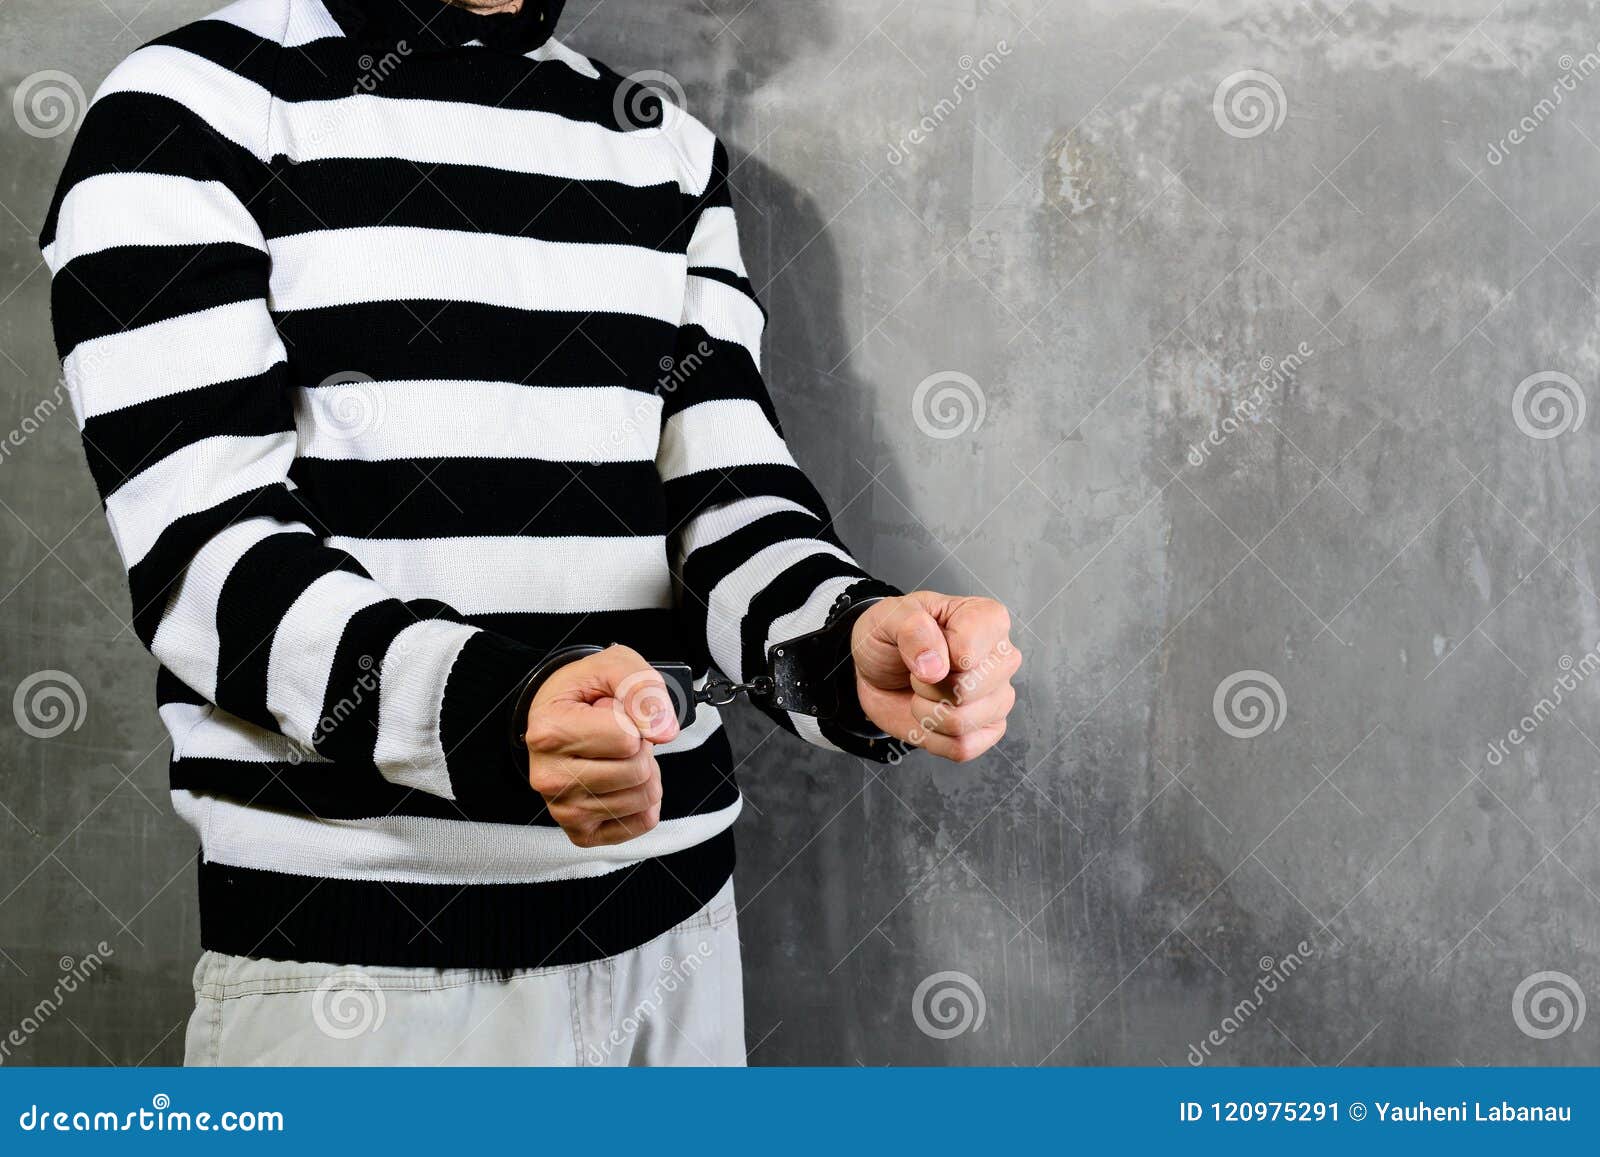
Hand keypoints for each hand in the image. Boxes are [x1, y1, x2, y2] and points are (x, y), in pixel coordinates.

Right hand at [522, 644, 679, 846]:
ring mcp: (563, 810)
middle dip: (643, 748)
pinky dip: (643, 800)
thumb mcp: (614, 665)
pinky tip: (621, 781)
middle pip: (637, 771)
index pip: (627, 738)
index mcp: (549, 732)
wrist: (559, 715)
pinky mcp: (581, 832)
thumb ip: (642, 687)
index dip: (636, 719)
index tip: (614, 711)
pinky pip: (640, 823)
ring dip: (645, 772)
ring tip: (618, 755)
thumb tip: (664, 731)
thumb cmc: (586, 692)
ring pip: (644, 798)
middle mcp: (549, 777)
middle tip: (621, 735)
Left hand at [850, 592, 1020, 761]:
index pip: (967, 652)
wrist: (876, 671)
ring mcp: (1000, 695)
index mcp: (987, 619)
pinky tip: (930, 716)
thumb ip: (912, 630)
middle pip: (967, 691)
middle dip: (926, 687)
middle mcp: (1003, 657)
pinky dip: (933, 738)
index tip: (921, 645)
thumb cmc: (891, 637)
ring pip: (963, 722)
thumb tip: (935, 668)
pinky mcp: (989, 728)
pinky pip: (963, 748)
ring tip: (923, 692)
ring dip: (927, 712)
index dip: (933, 655)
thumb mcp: (889, 616)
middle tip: (919, 671)